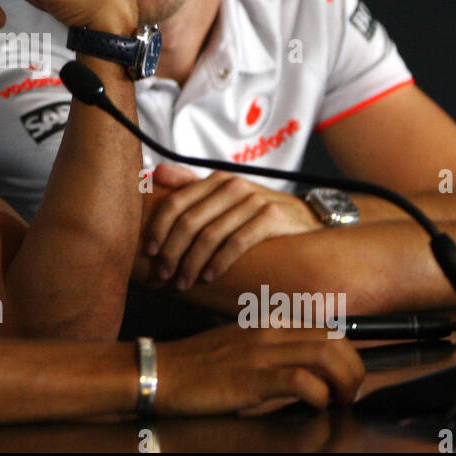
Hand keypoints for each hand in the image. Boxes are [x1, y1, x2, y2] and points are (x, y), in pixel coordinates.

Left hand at [142, 164, 322, 289]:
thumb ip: (192, 185)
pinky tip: (208, 277)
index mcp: (216, 180)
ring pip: (210, 235)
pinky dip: (219, 262)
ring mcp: (253, 200)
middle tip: (163, 275)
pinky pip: (237, 242)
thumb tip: (156, 172)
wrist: (307, 220)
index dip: (158, 227)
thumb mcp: (226, 196)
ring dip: (191, 263)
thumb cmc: (257, 212)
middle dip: (172, 252)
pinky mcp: (272, 216)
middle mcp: (233, 186)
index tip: (149, 251)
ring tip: (182, 282)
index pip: (176, 202)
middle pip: (189, 222)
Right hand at [156, 325, 364, 415]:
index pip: (326, 331)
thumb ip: (269, 350)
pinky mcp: (251, 378)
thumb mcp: (238, 345)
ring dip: (343, 382)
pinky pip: (300, 382)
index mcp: (268, 324)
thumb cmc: (196, 366)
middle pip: (335, 340)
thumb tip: (302, 369)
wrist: (159, 372)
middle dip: (353, 369)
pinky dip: (318, 396)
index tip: (344, 380)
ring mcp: (260, 353)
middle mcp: (269, 332)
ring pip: (325, 356)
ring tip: (339, 402)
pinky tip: (314, 407)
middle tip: (348, 395)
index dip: (346, 356)